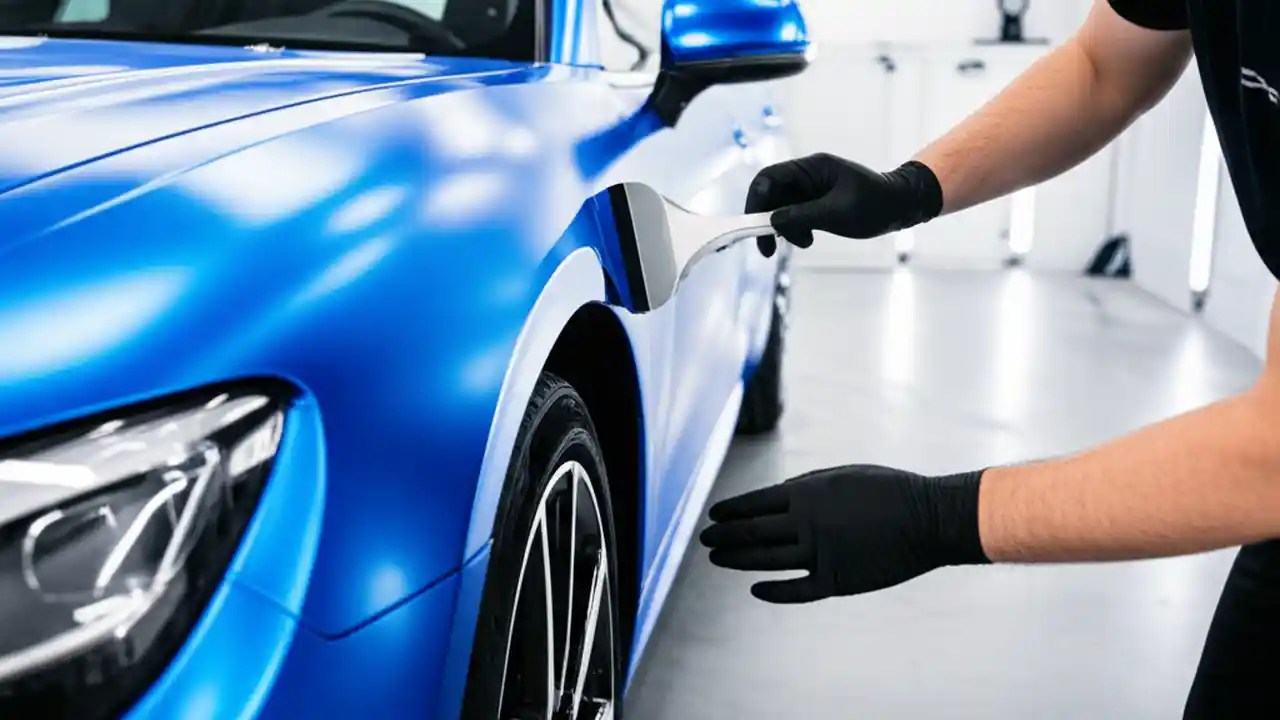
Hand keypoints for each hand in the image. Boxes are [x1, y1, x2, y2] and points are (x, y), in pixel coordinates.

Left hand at [699, 465, 986, 602]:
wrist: (929, 519)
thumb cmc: (888, 489)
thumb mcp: (843, 474)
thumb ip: (806, 484)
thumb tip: (775, 495)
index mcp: (808, 493)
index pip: (755, 504)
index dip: (730, 510)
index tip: (712, 516)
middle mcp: (809, 523)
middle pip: (753, 532)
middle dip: (724, 536)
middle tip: (704, 540)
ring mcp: (822, 553)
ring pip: (767, 560)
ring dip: (737, 560)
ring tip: (717, 559)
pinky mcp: (838, 580)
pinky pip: (797, 590)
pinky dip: (774, 591)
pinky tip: (756, 589)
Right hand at [745, 154, 944, 256]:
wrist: (902, 206)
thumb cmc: (875, 205)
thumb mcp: (838, 213)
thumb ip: (802, 216)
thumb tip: (772, 221)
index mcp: (811, 168)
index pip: (769, 178)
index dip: (756, 201)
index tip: (755, 227)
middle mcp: (807, 175)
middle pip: (771, 194)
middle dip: (766, 220)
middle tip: (768, 248)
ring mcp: (811, 189)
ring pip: (781, 207)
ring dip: (784, 228)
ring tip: (803, 242)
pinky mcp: (816, 203)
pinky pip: (794, 215)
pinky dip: (795, 229)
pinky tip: (808, 239)